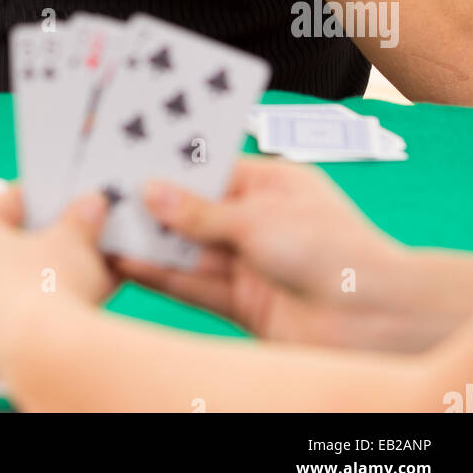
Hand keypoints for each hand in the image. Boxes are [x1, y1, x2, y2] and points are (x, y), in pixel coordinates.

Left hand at [0, 184, 116, 369]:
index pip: (11, 201)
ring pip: (11, 277)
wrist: (45, 356)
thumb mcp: (76, 240)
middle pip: (8, 241)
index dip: (47, 199)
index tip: (71, 201)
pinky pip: (14, 308)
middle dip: (45, 238)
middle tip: (78, 234)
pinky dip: (38, 302)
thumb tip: (92, 203)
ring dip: (43, 272)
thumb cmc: (50, 287)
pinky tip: (72, 303)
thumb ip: (83, 217)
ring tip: (83, 270)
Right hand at [112, 156, 445, 352]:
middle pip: (193, 208)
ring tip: (99, 225)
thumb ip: (200, 212)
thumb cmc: (332, 250)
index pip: (210, 166)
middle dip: (151, 202)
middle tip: (100, 190)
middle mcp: (258, 221)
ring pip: (187, 247)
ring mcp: (249, 262)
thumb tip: (150, 192)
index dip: (169, 161)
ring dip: (147, 239)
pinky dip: (158, 274)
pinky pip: (191, 283)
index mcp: (272, 184)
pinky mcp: (241, 302)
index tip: (128, 152)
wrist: (373, 320)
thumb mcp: (259, 218)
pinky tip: (124, 261)